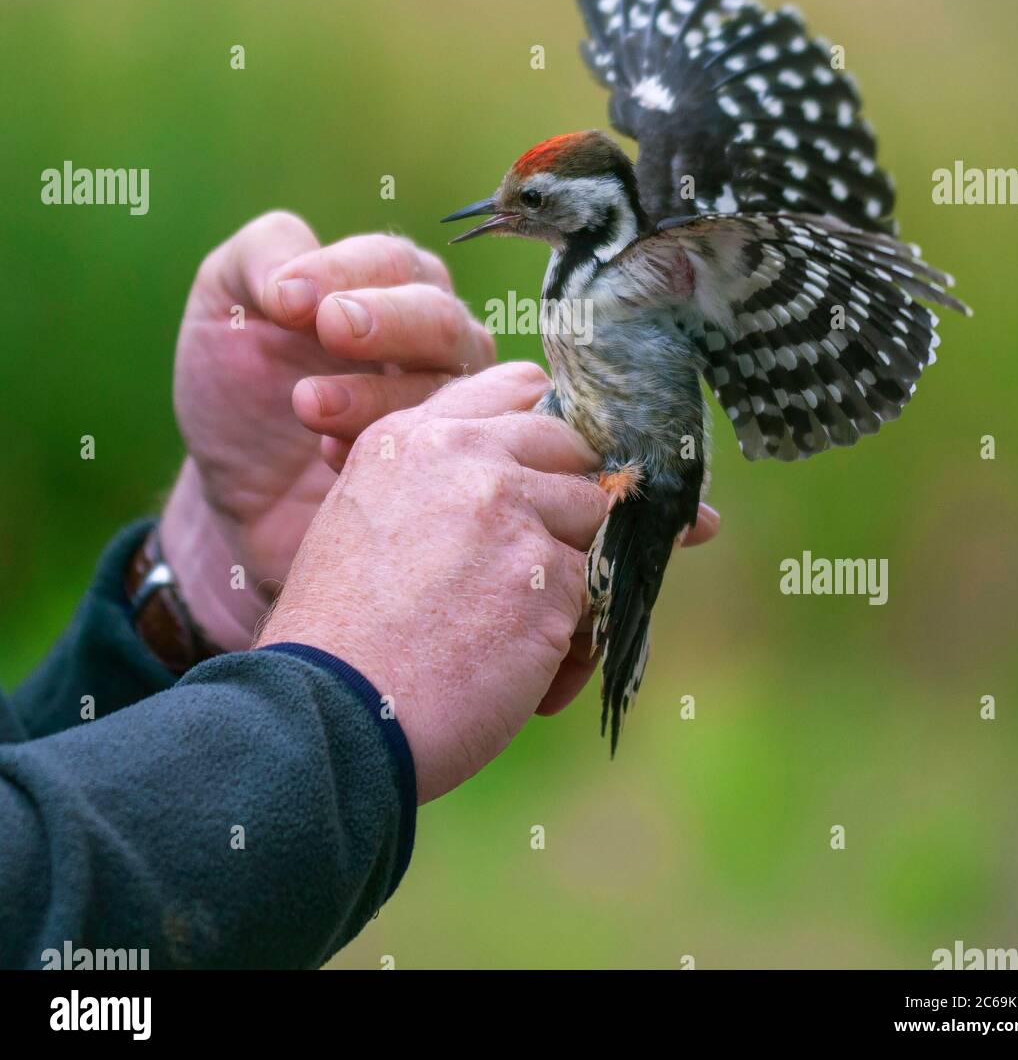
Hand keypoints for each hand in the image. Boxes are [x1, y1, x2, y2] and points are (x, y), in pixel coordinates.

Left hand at [161, 212, 493, 650]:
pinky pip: (442, 456)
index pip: (393, 262)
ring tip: (307, 406)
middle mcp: (436, 341)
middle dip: (388, 320)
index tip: (286, 300)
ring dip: (377, 392)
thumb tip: (294, 279)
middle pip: (442, 318)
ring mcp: (450, 408)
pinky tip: (330, 454)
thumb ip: (257, 257)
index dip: (344, 271)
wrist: (236, 492)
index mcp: (393, 285)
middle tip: (332, 329)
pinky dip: (388, 449)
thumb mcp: (223, 303)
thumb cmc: (237, 387)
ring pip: (449, 389)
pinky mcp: (444, 472)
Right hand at [255, 362, 717, 802]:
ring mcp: (510, 511)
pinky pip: (603, 593)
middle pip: (573, 448)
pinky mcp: (548, 576)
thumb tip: (514, 477)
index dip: (547, 437)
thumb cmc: (340, 640)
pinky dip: (581, 643)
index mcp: (412, 436)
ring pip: (597, 520)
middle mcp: (465, 456)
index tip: (547, 479)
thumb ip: (437, 482)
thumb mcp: (365, 521)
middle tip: (541, 571)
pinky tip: (533, 680)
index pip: (518, 390)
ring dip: (579, 576)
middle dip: (572, 506)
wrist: (324, 716)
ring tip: (530, 637)